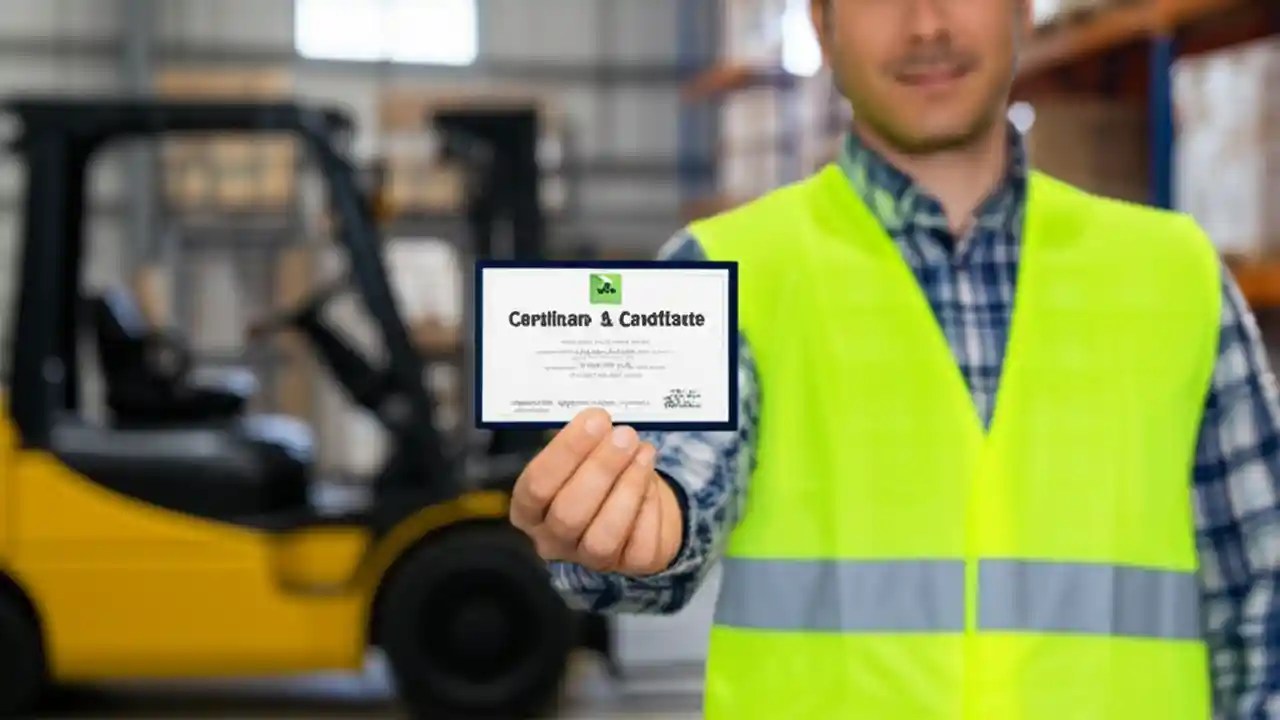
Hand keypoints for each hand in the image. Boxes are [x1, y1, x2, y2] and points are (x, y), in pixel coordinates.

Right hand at [510, 407, 683, 575]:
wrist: (635, 502)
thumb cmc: (596, 471)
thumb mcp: (580, 452)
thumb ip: (581, 439)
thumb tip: (599, 420)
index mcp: (528, 509)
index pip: (536, 486)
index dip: (566, 452)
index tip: (595, 419)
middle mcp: (551, 540)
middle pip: (568, 515)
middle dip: (600, 469)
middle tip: (625, 435)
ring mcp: (588, 559)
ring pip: (602, 537)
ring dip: (627, 488)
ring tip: (643, 452)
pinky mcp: (629, 566)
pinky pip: (639, 544)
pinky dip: (649, 506)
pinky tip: (651, 477)